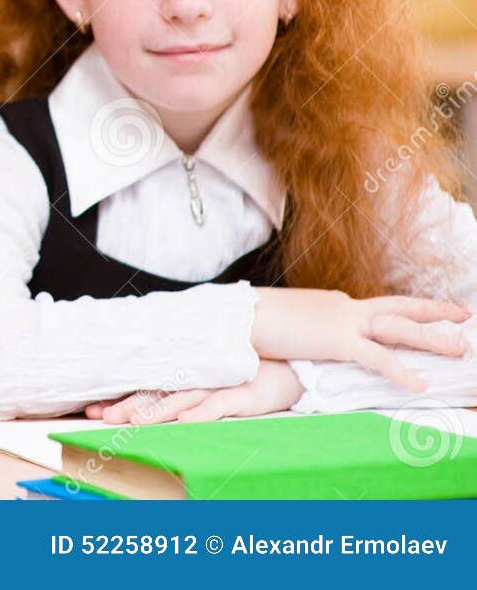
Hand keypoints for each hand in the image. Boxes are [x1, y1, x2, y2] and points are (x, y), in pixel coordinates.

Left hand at [85, 361, 303, 424]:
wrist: (289, 365)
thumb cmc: (242, 374)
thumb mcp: (206, 380)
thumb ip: (176, 387)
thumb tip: (139, 400)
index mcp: (183, 377)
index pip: (144, 389)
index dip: (118, 399)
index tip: (89, 409)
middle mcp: (195, 380)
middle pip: (155, 394)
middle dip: (127, 407)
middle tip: (100, 416)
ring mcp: (218, 386)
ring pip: (181, 399)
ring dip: (156, 411)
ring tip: (134, 421)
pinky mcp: (243, 393)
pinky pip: (220, 405)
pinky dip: (203, 413)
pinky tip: (185, 421)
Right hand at [252, 288, 470, 390]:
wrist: (237, 313)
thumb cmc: (253, 320)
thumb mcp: (287, 323)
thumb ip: (306, 330)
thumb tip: (306, 339)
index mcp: (333, 304)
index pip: (373, 311)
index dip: (400, 315)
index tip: (420, 318)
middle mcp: (344, 306)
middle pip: (398, 307)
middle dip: (433, 311)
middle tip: (463, 314)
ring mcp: (343, 320)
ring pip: (399, 327)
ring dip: (432, 337)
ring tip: (460, 348)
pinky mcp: (337, 340)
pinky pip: (378, 358)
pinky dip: (401, 372)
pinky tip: (419, 385)